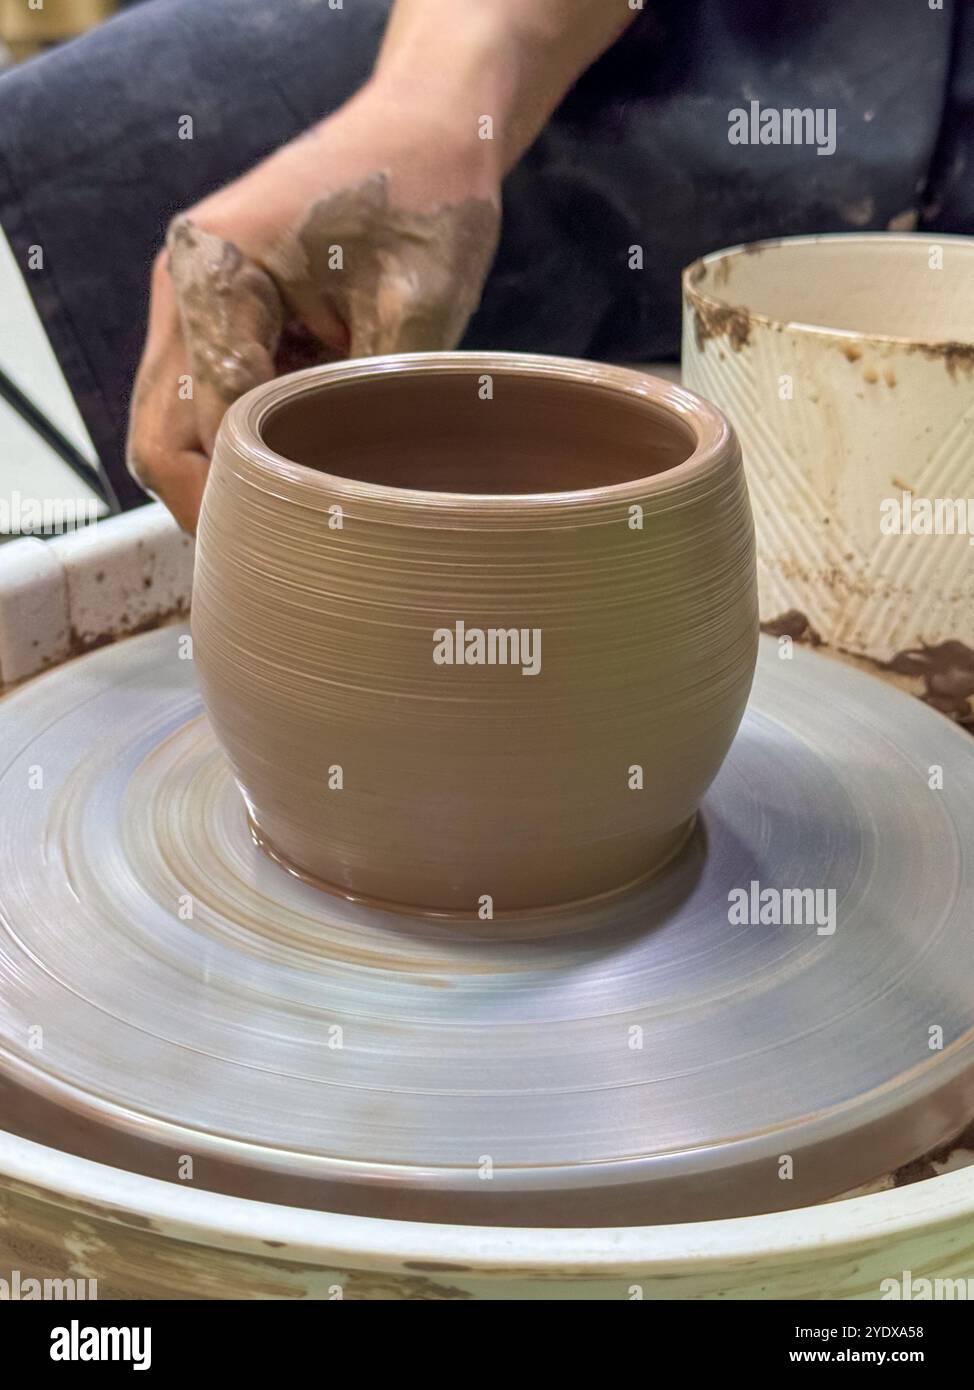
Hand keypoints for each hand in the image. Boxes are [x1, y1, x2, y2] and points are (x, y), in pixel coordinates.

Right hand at [127, 82, 501, 532]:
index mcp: (213, 273)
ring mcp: (197, 303)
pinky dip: (242, 445)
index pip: (202, 422)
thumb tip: (350, 499)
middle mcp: (185, 288)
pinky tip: (295, 476)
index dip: (241, 495)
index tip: (287, 548)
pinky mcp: (224, 316)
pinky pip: (209, 401)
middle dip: (210, 503)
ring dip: (221, 477)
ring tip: (281, 529)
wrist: (429, 125)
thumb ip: (370, 401)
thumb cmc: (424, 195)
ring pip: (175, 425)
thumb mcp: (414, 307)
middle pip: (161, 434)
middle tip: (268, 560)